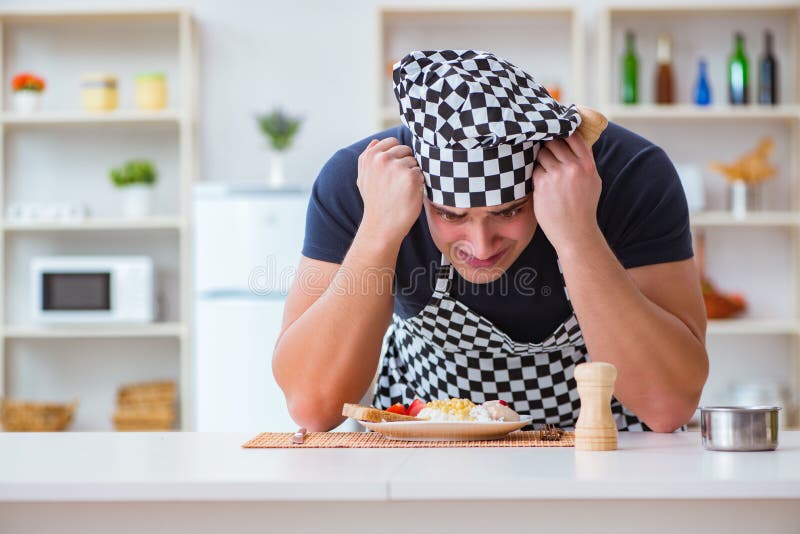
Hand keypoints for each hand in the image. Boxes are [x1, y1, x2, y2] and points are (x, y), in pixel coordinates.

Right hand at [357, 137, 423, 242]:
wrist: (382, 226)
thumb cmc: (374, 203)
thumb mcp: (363, 178)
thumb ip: (367, 158)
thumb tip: (376, 141)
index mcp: (370, 157)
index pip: (393, 142)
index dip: (397, 156)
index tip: (393, 172)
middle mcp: (382, 158)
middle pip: (406, 150)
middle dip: (405, 164)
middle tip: (397, 184)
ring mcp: (396, 167)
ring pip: (415, 162)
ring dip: (413, 175)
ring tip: (401, 190)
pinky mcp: (410, 177)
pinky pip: (422, 173)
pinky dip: (419, 184)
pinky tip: (408, 195)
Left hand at [532, 133, 602, 252]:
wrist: (575, 232)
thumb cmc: (583, 207)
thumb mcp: (593, 181)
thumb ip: (584, 161)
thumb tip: (573, 140)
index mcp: (588, 165)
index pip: (573, 136)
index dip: (563, 131)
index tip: (556, 131)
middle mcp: (573, 167)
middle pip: (554, 142)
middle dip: (549, 145)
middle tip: (547, 153)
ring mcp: (557, 175)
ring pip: (542, 154)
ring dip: (541, 159)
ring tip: (546, 170)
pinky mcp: (542, 183)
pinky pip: (535, 168)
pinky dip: (536, 173)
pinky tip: (542, 183)